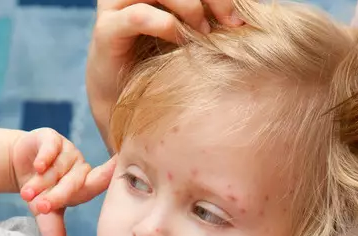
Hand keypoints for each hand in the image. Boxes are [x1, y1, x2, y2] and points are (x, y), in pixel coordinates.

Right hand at [11, 128, 115, 235]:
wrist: (18, 166)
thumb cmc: (40, 192)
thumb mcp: (46, 213)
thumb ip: (54, 230)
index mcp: (85, 185)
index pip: (100, 183)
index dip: (110, 175)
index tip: (120, 166)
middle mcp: (80, 167)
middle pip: (74, 182)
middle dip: (57, 196)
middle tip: (42, 207)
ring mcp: (67, 151)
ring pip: (57, 168)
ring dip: (41, 182)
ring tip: (27, 194)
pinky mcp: (50, 138)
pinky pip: (51, 147)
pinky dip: (45, 158)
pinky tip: (38, 166)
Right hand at [87, 0, 243, 137]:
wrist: (125, 103)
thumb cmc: (163, 67)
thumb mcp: (193, 37)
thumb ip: (212, 19)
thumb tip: (252, 16)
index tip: (240, 18)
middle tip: (230, 23)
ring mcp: (116, 6)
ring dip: (189, 6)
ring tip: (204, 33)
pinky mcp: (106, 30)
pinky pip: (139, 15)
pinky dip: (167, 25)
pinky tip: (181, 42)